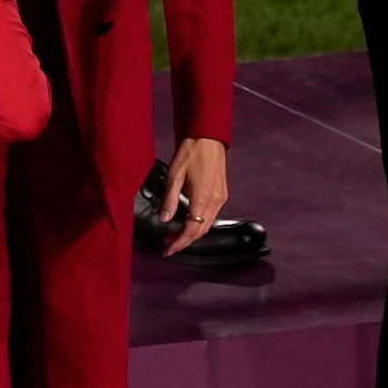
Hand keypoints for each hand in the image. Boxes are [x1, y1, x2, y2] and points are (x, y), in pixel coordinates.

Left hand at [161, 137, 227, 255]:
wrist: (207, 137)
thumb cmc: (190, 152)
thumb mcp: (174, 176)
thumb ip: (169, 199)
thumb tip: (164, 219)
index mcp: (202, 198)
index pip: (191, 230)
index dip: (179, 243)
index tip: (168, 249)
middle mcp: (215, 201)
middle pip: (201, 232)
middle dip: (184, 241)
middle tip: (168, 244)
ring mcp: (221, 198)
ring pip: (207, 225)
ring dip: (192, 233)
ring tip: (175, 235)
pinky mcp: (222, 194)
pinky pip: (212, 216)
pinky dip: (200, 224)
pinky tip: (189, 222)